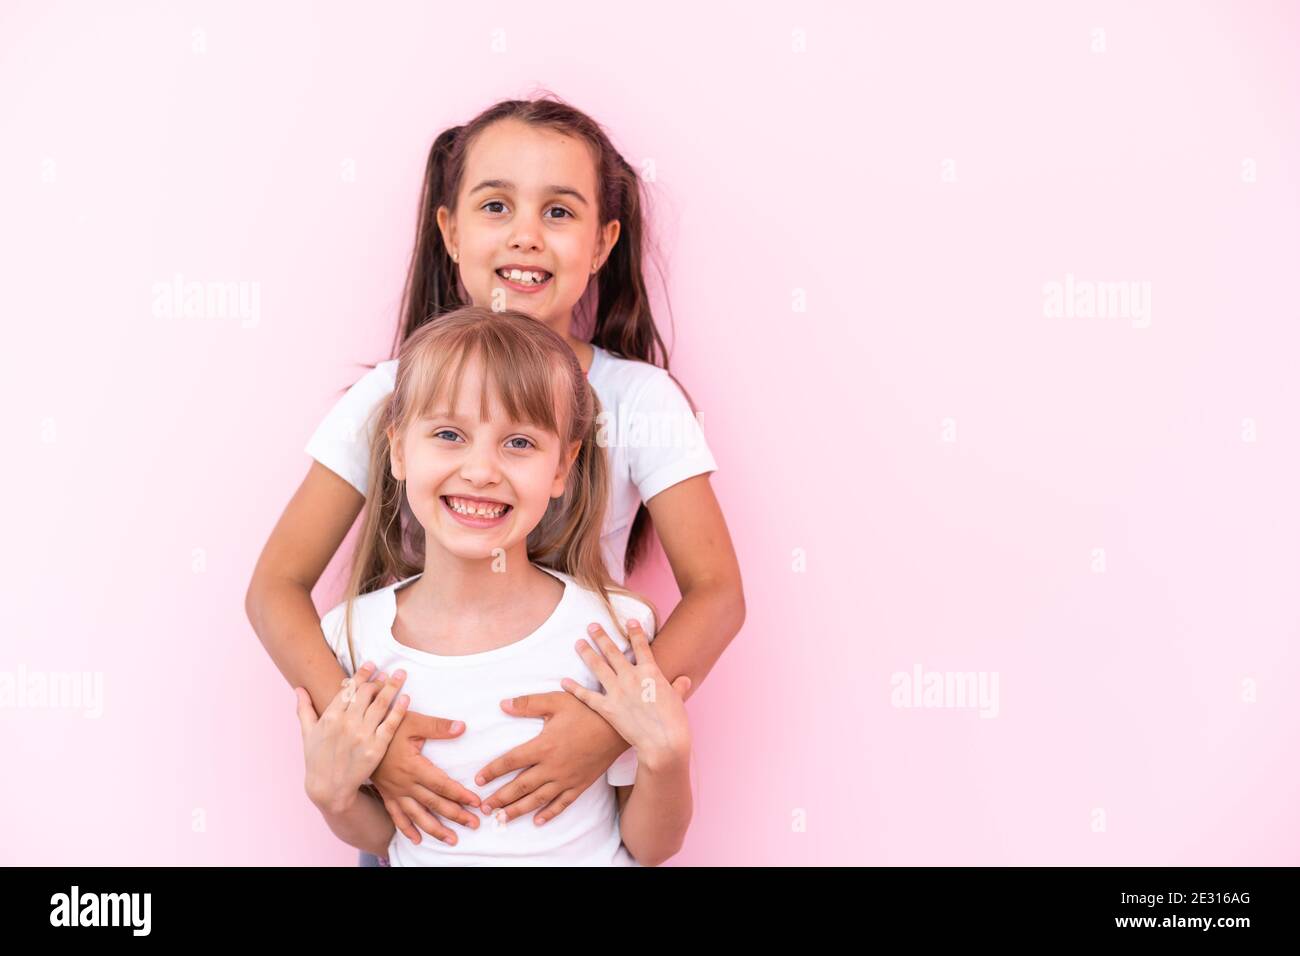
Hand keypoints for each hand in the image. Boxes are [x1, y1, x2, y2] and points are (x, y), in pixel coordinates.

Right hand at [295, 662, 407, 813]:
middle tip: (387, 671)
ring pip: (381, 704)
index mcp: (330, 717)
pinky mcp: (376, 748)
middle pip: (367, 692)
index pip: (349, 688)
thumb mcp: (307, 733)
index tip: (371, 665)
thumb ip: (304, 709)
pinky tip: (406, 698)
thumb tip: (298, 689)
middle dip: (378, 679)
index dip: (361, 674)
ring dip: (392, 687)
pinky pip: (391, 723)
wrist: (328, 788)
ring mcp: (362, 735)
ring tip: (400, 675)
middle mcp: (347, 723)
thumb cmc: (316, 760)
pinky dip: (400, 709)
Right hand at [371, 705, 481, 846]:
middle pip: (434, 804)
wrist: (358, 737)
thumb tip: (462, 727)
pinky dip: (407, 830)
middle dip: (456, 815)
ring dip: (435, 830)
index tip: (477, 803)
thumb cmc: (387, 726)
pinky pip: (397, 817)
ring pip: (417, 816)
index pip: (442, 785)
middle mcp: (405, 784)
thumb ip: (437, 726)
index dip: (460, 794)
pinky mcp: (386, 795)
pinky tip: (417, 840)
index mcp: (414, 767)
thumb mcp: (412, 721)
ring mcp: (395, 792)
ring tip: (452, 840)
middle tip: (474, 824)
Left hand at [474, 690, 628, 825]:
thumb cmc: (587, 711)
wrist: (619, 727)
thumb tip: (502, 704)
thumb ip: (528, 704)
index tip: (478, 780)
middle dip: (500, 798)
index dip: (493, 771)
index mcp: (543, 746)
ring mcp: (566, 779)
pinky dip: (549, 814)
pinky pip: (562, 804)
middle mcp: (552, 766)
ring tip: (501, 819)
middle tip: (483, 808)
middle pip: (520, 786)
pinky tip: (538, 821)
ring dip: (517, 810)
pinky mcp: (580, 785)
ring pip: (537, 799)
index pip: (511, 761)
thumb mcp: (556, 701)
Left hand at [562, 620, 691, 771]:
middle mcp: (631, 677)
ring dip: (587, 653)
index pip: (641, 646)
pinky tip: (564, 681)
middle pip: (613, 651)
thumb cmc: (674, 722)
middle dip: (601, 636)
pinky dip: (575, 688)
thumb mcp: (678, 700)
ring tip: (578, 643)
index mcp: (650, 672)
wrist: (663, 742)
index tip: (628, 621)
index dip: (635, 632)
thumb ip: (678, 687)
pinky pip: (587, 696)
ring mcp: (617, 692)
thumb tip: (685, 680)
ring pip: (598, 667)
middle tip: (592, 626)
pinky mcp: (607, 708)